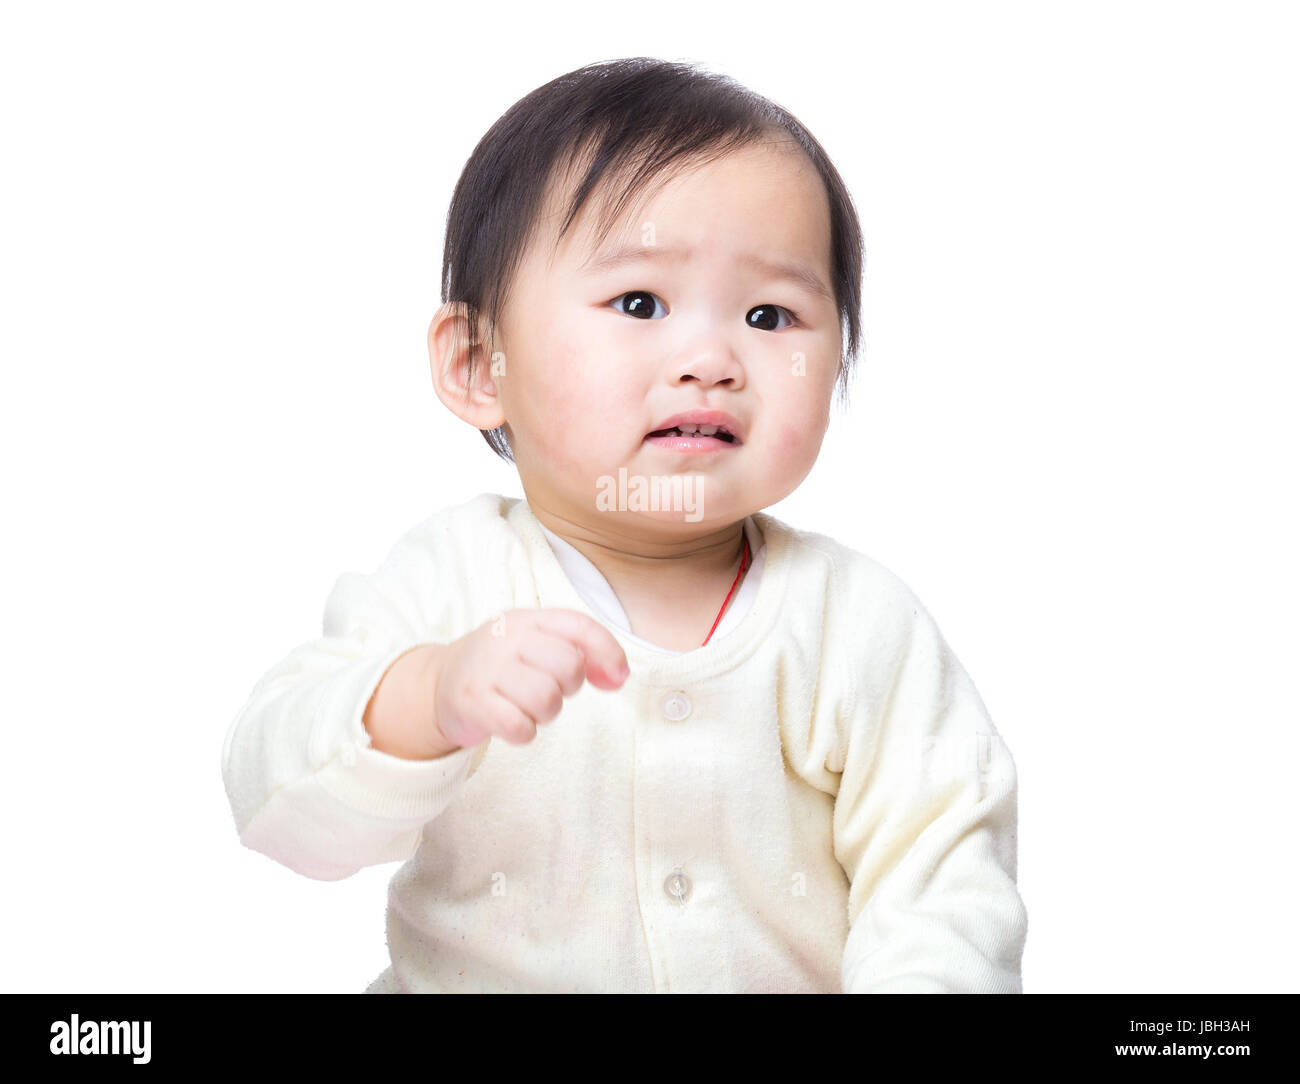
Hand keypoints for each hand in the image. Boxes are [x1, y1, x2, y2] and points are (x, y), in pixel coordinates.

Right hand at [431, 608, 628, 749]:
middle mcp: (506, 638)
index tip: (616, 679)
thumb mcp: (538, 645)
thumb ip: (582, 652)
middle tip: (548, 690)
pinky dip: (523, 732)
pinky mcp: (470, 701)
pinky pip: (518, 726)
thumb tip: (618, 676)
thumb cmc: (504, 666)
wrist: (439, 682)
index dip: (607, 653)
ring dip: (545, 713)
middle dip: (568, 688)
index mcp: (529, 619)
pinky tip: (512, 723)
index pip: (580, 626)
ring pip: (546, 699)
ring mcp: (486, 668)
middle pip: (568, 667)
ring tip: (527, 707)